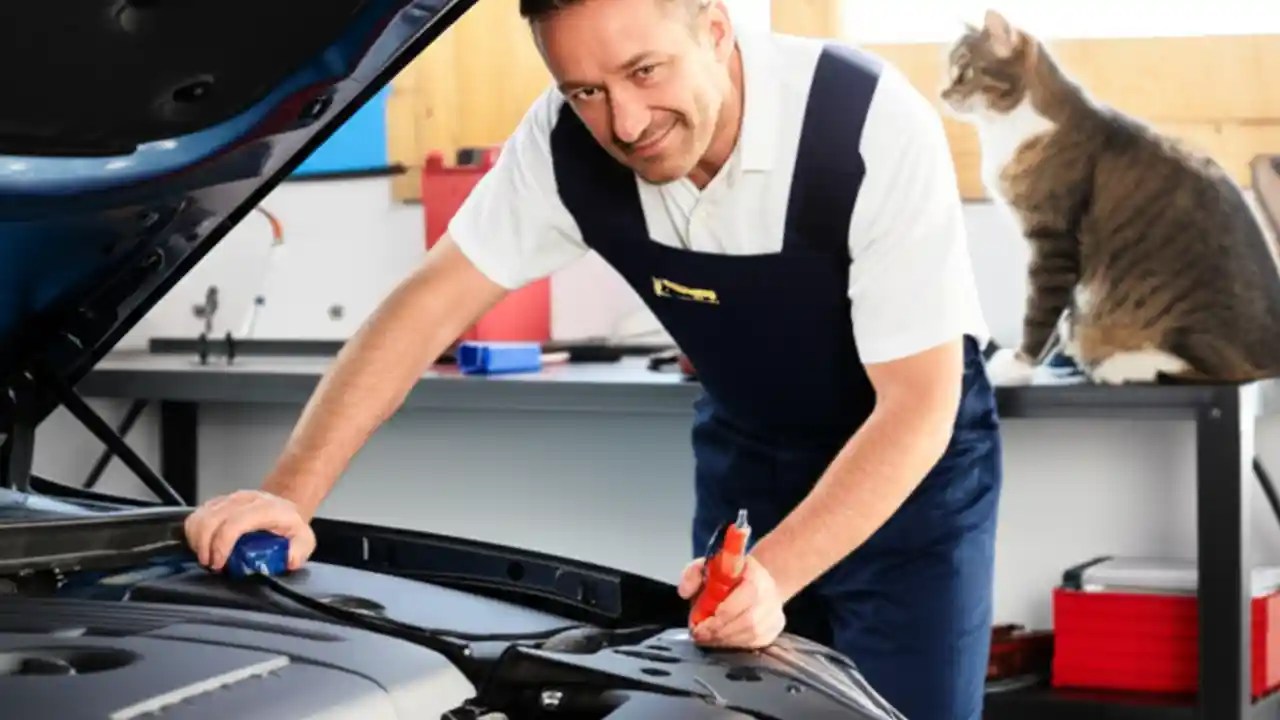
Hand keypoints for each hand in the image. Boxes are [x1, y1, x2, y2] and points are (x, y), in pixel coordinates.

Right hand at [183, 489, 315, 571]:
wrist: (283, 509)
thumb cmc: (289, 526)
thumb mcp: (304, 539)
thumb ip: (300, 550)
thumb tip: (290, 560)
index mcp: (264, 508)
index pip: (235, 522)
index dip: (222, 544)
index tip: (219, 564)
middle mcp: (244, 500)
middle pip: (211, 519)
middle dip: (204, 546)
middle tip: (210, 565)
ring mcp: (228, 500)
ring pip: (199, 516)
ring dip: (196, 541)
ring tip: (205, 558)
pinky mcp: (216, 503)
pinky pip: (195, 516)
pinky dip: (193, 534)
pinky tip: (202, 547)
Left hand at [677, 555, 785, 649]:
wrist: (757, 580)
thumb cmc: (729, 575)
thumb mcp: (707, 565)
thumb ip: (692, 573)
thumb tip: (685, 592)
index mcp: (754, 573)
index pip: (743, 596)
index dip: (720, 615)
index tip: (698, 623)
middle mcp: (769, 592)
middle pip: (747, 620)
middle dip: (719, 631)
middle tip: (699, 635)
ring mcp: (775, 611)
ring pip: (750, 634)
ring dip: (725, 640)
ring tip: (707, 638)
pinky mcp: (776, 627)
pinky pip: (755, 642)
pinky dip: (735, 643)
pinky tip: (721, 640)